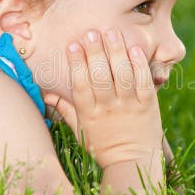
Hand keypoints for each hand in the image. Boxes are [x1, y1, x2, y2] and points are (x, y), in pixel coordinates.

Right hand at [43, 28, 164, 168]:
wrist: (134, 162)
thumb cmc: (103, 146)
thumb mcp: (80, 131)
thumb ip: (65, 110)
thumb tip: (46, 94)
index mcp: (89, 115)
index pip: (81, 85)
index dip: (76, 64)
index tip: (73, 45)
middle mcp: (109, 109)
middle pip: (101, 76)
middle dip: (96, 52)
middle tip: (92, 32)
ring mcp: (130, 106)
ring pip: (123, 75)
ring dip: (117, 52)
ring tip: (112, 33)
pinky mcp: (148, 106)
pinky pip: (144, 82)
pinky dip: (139, 65)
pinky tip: (134, 49)